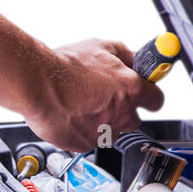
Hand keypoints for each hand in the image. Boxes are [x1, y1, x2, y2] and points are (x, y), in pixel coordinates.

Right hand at [24, 39, 165, 151]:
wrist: (37, 84)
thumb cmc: (65, 66)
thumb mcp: (102, 47)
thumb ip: (127, 57)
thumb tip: (137, 61)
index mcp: (131, 89)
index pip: (156, 100)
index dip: (148, 96)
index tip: (142, 94)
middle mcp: (121, 114)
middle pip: (133, 119)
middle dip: (122, 110)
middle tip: (104, 98)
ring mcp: (103, 132)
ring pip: (110, 130)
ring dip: (101, 121)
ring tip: (81, 104)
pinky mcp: (84, 144)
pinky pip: (89, 139)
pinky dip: (82, 130)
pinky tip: (71, 114)